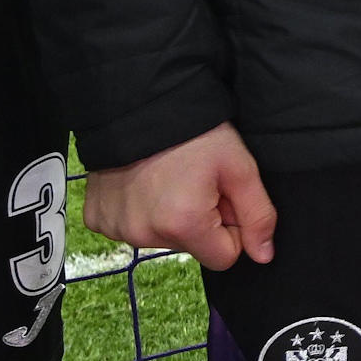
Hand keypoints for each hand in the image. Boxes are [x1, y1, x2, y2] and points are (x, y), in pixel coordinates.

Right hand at [85, 122, 277, 271]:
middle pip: (191, 247)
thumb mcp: (239, 167)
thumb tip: (263, 256)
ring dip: (169, 216)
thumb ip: (258, 215)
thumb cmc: (194, 131)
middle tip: (193, 181)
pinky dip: (139, 210)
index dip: (230, 228)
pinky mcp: (97, 218)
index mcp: (183, 225)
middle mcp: (145, 234)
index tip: (221, 196)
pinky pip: (129, 228)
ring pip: (161, 238)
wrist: (138, 102)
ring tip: (167, 177)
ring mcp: (117, 228)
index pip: (224, 258)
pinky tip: (142, 182)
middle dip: (199, 220)